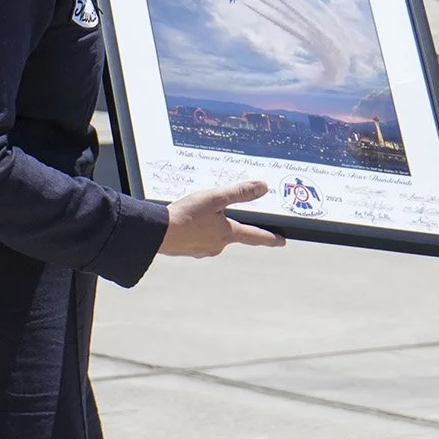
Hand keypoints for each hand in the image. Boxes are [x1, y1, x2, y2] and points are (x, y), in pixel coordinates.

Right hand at [159, 180, 285, 256]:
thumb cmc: (185, 215)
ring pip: (214, 236)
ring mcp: (202, 250)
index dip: (270, 238)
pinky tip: (188, 223)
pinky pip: (198, 239)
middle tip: (225, 215)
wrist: (157, 233)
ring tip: (200, 214)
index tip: (282, 241)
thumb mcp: (215, 198)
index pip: (254, 236)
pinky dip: (197, 231)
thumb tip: (263, 187)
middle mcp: (217, 245)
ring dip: (211, 226)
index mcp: (227, 233)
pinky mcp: (187, 250)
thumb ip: (239, 193)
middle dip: (231, 225)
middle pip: (231, 234)